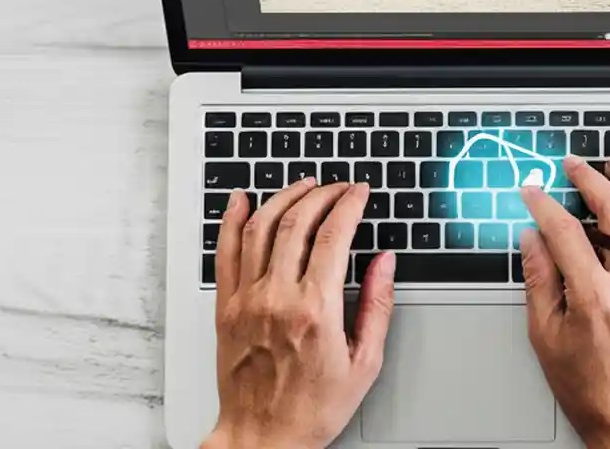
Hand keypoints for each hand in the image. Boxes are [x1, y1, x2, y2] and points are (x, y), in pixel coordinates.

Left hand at [203, 181, 395, 448]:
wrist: (264, 437)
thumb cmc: (313, 407)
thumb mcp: (365, 362)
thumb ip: (377, 305)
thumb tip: (384, 262)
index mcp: (316, 310)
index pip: (333, 235)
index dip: (349, 204)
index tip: (359, 193)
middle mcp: (278, 299)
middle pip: (297, 222)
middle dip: (322, 194)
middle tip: (338, 187)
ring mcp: (247, 300)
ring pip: (260, 228)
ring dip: (284, 197)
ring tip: (304, 185)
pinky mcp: (226, 307)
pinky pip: (225, 252)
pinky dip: (231, 219)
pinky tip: (242, 200)